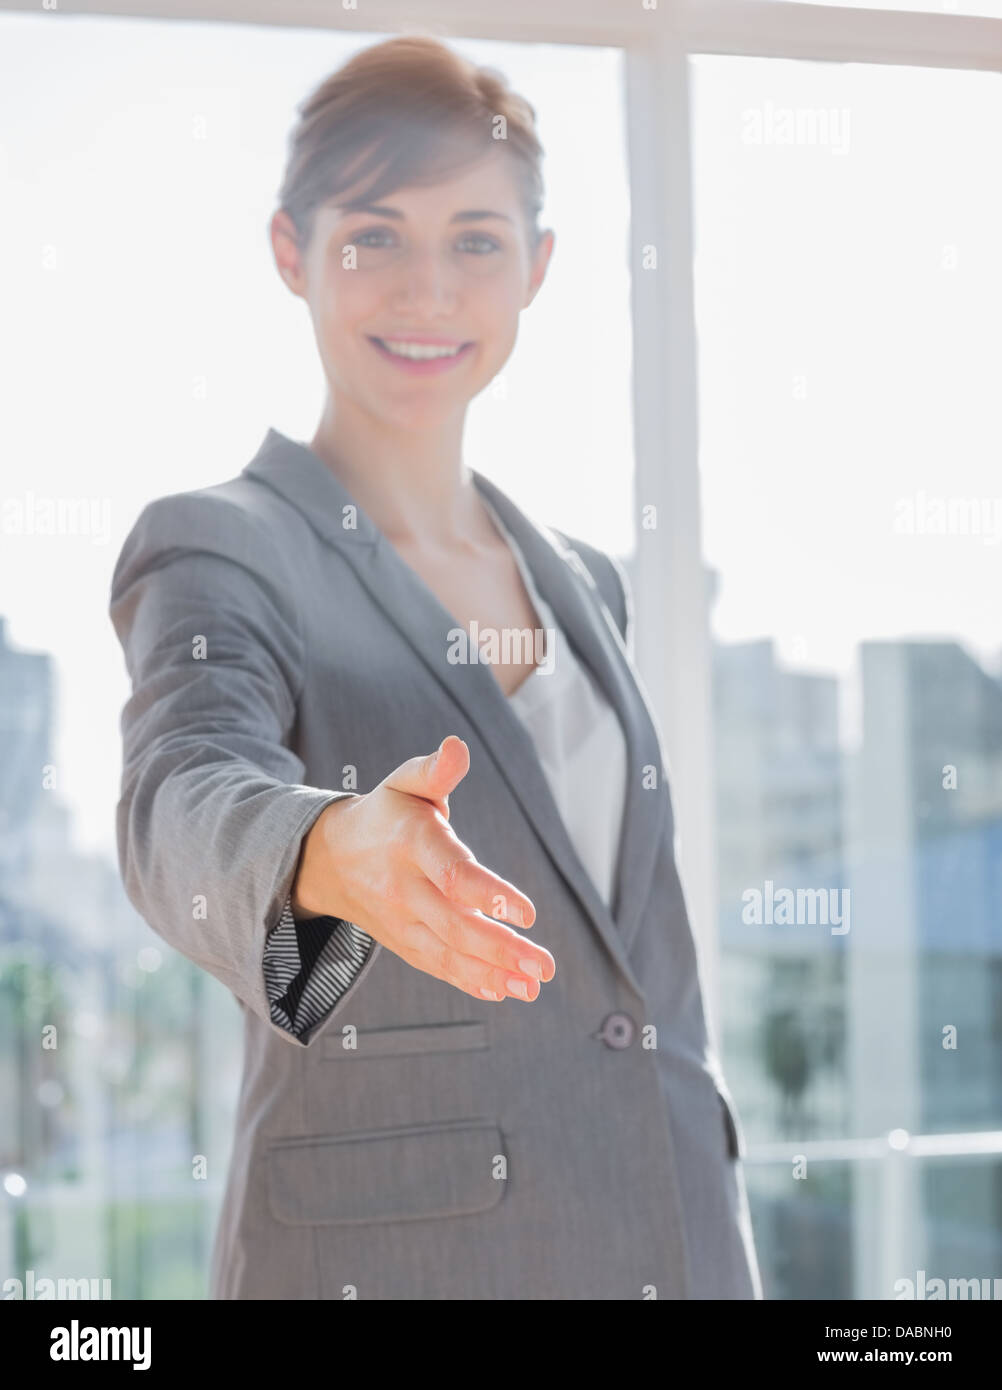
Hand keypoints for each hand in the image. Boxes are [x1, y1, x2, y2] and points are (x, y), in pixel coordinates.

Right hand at [291, 735, 553, 1002]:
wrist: (331, 857)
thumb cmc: (387, 813)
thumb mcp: (406, 782)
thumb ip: (435, 770)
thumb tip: (457, 747)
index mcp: (411, 843)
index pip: (452, 874)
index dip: (489, 895)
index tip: (528, 913)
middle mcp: (403, 887)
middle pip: (454, 925)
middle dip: (501, 949)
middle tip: (545, 966)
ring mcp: (401, 920)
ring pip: (447, 953)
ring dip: (493, 973)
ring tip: (534, 985)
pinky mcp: (403, 941)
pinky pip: (436, 966)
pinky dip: (470, 981)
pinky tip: (504, 990)